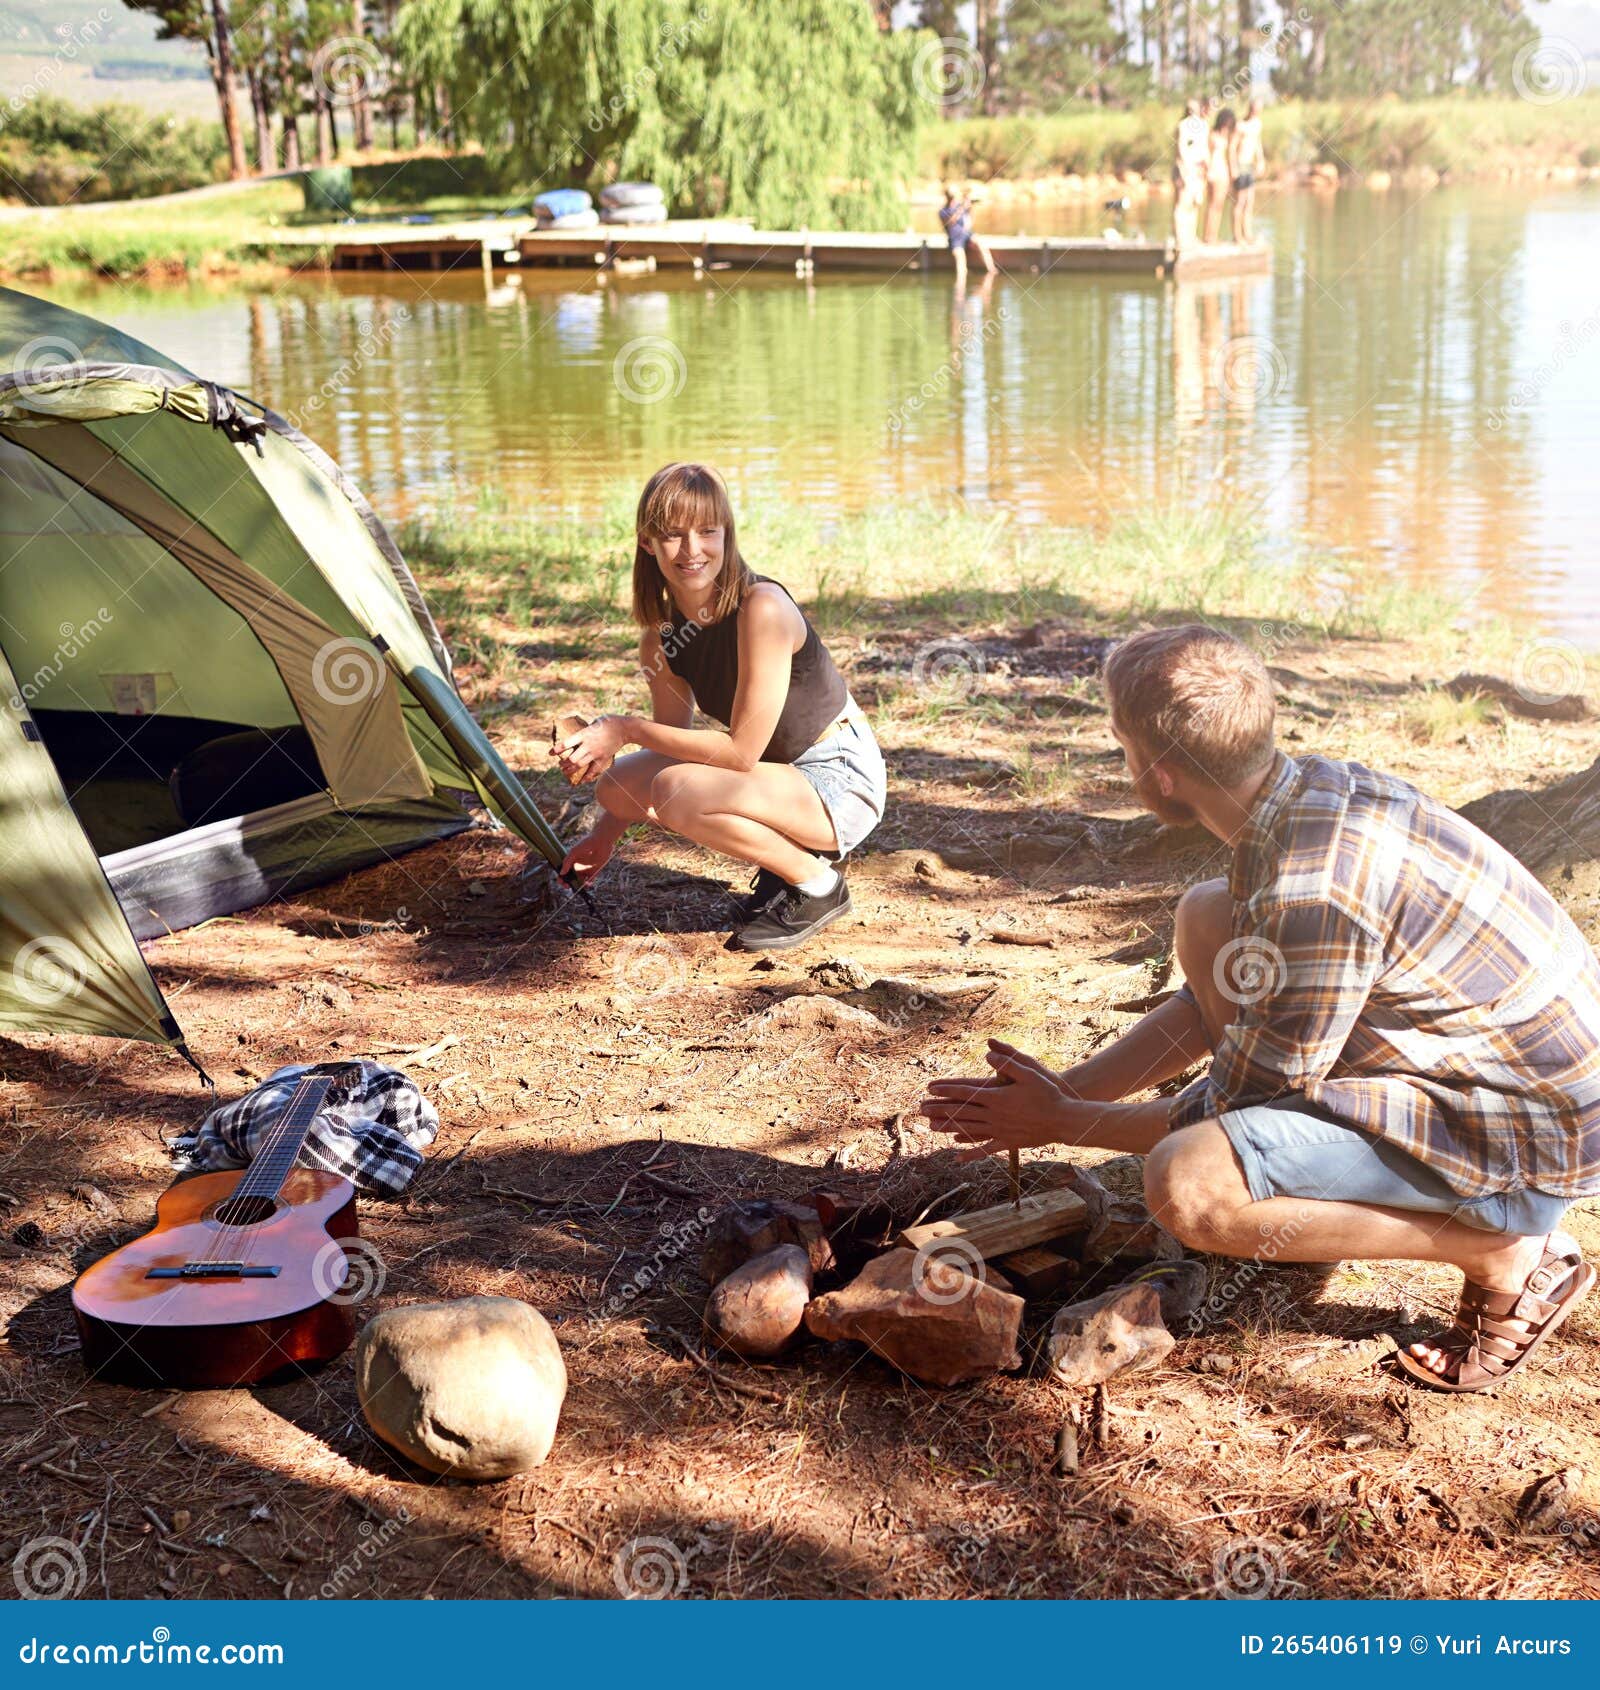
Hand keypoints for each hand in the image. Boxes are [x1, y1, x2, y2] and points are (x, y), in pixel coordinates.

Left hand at [555, 715, 628, 783]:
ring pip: (580, 766)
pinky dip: (587, 777)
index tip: (550, 753)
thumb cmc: (609, 722)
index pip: (566, 744)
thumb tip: (578, 737)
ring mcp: (597, 753)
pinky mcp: (604, 758)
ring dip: (571, 770)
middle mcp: (589, 745)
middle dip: (564, 764)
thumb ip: (585, 731)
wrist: (625, 729)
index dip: (556, 750)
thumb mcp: (593, 722)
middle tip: (560, 765)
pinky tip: (581, 781)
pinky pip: (594, 771)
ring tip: (565, 772)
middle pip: (572, 759)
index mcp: (584, 734)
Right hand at [560, 828, 614, 887]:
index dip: (561, 878)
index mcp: (571, 861)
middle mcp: (578, 866)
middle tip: (567, 886)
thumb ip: (567, 862)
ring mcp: (586, 869)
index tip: (560, 881)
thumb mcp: (574, 852)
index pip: (564, 872)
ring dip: (578, 885)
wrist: (601, 841)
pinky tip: (587, 883)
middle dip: (568, 884)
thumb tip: (561, 873)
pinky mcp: (595, 871)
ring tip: (578, 886)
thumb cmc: (586, 843)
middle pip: (571, 879)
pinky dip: (588, 884)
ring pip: (580, 881)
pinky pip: (590, 880)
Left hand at [919, 1039, 1073, 1161]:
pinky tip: (957, 1157)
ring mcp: (999, 1130)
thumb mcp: (1029, 1071)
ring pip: (968, 1129)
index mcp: (996, 1096)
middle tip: (920, 1108)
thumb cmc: (1048, 1093)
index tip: (929, 1088)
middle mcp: (994, 1115)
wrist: (1064, 1120)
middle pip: (961, 1111)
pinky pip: (985, 1148)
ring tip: (930, 1127)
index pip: (965, 1092)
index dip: (946, 1089)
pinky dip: (970, 1153)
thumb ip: (1007, 1061)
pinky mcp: (1008, 1142)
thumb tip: (987, 1051)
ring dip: (948, 1128)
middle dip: (939, 1109)